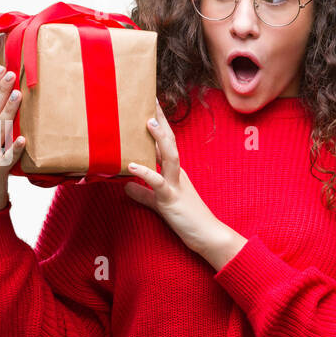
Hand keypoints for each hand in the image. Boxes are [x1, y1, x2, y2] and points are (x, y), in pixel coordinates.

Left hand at [125, 100, 246, 268]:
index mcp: (175, 173)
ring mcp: (176, 185)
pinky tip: (132, 165)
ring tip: (147, 122)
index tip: (151, 106)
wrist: (209, 236)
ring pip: (169, 157)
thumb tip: (126, 186)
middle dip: (160, 121)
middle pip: (169, 142)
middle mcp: (177, 174)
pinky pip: (158, 184)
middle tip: (151, 99)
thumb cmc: (188, 221)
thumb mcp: (161, 204)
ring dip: (159, 139)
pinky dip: (145, 173)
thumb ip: (144, 194)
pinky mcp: (172, 199)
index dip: (159, 125)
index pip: (165, 144)